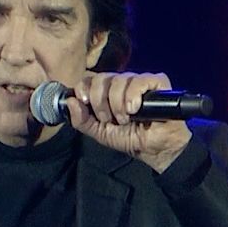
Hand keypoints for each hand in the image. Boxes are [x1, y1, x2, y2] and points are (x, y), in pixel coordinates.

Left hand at [65, 71, 193, 173]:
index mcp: (107, 92)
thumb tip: (69, 101)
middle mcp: (122, 84)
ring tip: (125, 118)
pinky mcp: (157, 83)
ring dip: (117, 103)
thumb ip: (81, 120)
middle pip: (102, 77)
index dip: (84, 87)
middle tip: (108, 118)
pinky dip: (133, 96)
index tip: (84, 101)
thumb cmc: (130, 138)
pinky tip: (134, 109)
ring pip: (119, 80)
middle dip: (100, 100)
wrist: (154, 149)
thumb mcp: (99, 133)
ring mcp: (139, 82)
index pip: (90, 78)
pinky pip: (139, 80)